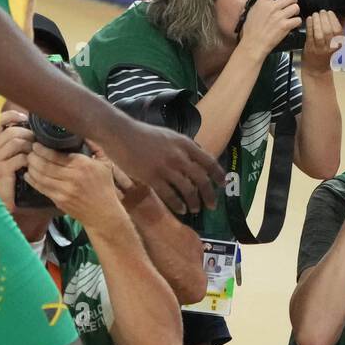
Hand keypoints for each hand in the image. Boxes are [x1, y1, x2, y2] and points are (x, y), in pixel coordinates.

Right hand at [0, 110, 33, 211]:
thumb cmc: (9, 183)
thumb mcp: (12, 162)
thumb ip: (19, 148)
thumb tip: (35, 134)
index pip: (0, 122)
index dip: (13, 116)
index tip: (25, 118)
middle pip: (12, 131)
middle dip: (29, 135)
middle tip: (38, 144)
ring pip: (16, 142)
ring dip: (31, 147)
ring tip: (36, 155)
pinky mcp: (0, 171)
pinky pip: (19, 158)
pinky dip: (30, 161)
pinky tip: (32, 167)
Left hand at [24, 144, 126, 231]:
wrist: (103, 213)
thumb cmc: (105, 187)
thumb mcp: (106, 164)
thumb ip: (95, 147)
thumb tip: (84, 134)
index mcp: (83, 165)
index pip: (56, 155)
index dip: (42, 149)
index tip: (36, 144)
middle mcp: (72, 177)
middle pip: (45, 165)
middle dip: (33, 157)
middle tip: (29, 151)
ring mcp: (64, 190)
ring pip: (40, 176)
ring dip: (31, 168)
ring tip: (28, 161)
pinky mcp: (59, 201)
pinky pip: (41, 188)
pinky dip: (32, 181)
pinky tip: (28, 175)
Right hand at [101, 118, 223, 215]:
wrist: (121, 134)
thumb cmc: (143, 135)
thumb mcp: (169, 136)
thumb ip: (183, 147)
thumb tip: (197, 158)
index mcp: (185, 144)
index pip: (209, 161)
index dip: (218, 175)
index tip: (223, 184)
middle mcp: (179, 156)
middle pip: (201, 179)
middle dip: (209, 194)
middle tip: (212, 205)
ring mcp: (166, 167)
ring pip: (187, 189)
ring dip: (194, 202)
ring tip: (196, 209)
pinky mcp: (152, 177)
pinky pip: (170, 195)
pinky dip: (178, 204)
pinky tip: (181, 210)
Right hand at [238, 0, 302, 54]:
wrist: (253, 44)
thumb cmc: (250, 31)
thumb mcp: (251, 12)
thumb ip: (258, 3)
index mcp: (262, 2)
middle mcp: (272, 7)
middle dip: (293, 0)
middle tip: (290, 4)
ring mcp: (279, 16)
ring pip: (296, 7)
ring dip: (295, 11)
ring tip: (292, 15)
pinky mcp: (285, 26)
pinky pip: (297, 20)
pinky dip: (297, 22)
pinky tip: (292, 24)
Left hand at [303, 11, 344, 72]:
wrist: (317, 69)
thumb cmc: (327, 53)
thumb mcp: (337, 41)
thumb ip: (340, 28)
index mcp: (339, 44)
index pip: (338, 31)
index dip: (334, 20)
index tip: (330, 12)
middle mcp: (330, 47)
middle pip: (329, 31)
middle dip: (324, 18)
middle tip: (321, 11)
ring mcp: (320, 49)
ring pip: (319, 34)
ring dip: (317, 22)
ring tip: (315, 14)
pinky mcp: (310, 48)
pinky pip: (310, 35)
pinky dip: (309, 26)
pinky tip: (309, 19)